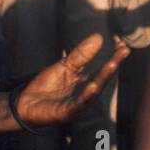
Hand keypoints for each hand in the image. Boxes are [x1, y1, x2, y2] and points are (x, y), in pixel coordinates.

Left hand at [13, 34, 128, 127]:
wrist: (25, 104)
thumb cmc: (46, 86)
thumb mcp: (64, 66)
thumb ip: (81, 54)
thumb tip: (99, 37)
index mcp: (85, 82)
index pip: (102, 69)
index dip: (113, 58)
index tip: (124, 45)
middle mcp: (85, 94)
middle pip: (101, 79)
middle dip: (112, 65)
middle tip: (123, 51)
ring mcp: (76, 104)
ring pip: (93, 91)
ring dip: (103, 79)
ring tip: (112, 65)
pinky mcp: (65, 113)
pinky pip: (78, 105)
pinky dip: (86, 97)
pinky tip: (92, 87)